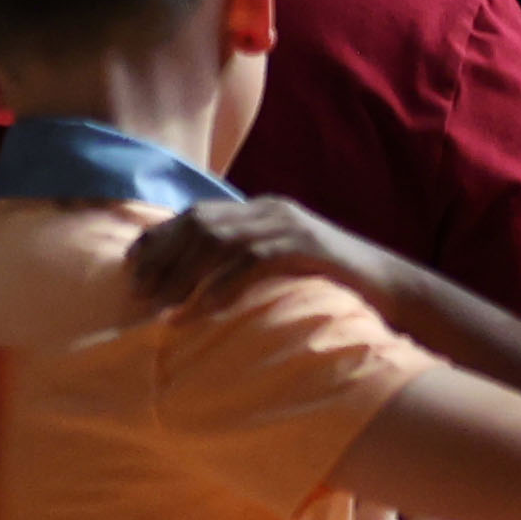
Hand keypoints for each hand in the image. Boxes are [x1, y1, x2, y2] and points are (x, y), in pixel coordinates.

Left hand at [128, 195, 409, 321]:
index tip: (128, 265)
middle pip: (200, 223)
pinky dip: (222, 285)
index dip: (157, 237)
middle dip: (162, 257)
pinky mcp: (305, 247)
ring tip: (160, 305)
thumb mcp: (274, 267)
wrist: (392, 288)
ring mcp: (289, 225)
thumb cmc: (326, 284)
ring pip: (220, 240)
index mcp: (259, 211)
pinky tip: (203, 308)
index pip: (195, 214)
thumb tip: (188, 287)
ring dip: (184, 274)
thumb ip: (237, 264)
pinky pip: (253, 261)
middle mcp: (270, 210)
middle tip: (137, 292)